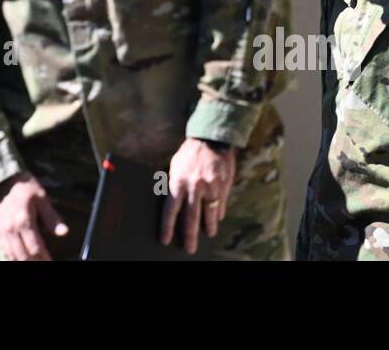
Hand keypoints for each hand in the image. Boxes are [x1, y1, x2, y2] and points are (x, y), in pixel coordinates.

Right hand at [0, 173, 67, 260]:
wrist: (3, 180)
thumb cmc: (25, 187)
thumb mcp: (42, 198)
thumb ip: (52, 217)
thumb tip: (63, 232)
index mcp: (24, 220)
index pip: (35, 247)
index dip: (44, 258)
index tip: (51, 261)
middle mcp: (11, 228)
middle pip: (23, 255)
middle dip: (35, 262)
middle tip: (44, 261)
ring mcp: (2, 230)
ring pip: (12, 255)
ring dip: (23, 261)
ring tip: (34, 261)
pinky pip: (4, 249)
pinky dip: (12, 257)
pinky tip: (19, 258)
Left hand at [161, 138, 237, 254]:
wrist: (211, 139)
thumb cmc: (190, 154)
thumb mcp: (175, 166)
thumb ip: (174, 184)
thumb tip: (172, 203)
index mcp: (178, 182)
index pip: (170, 210)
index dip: (167, 226)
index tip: (165, 239)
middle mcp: (194, 187)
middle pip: (191, 218)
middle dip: (190, 236)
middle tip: (190, 249)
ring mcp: (210, 188)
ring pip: (209, 215)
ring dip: (208, 227)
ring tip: (208, 234)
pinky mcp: (223, 187)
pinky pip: (221, 205)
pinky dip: (218, 213)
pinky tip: (217, 218)